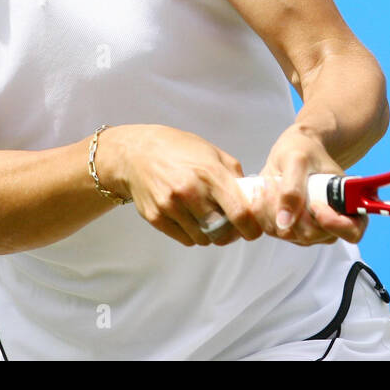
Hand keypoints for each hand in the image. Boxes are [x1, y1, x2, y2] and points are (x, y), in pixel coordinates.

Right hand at [96, 124, 262, 246]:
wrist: (136, 153)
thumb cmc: (179, 150)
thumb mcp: (212, 152)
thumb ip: (234, 175)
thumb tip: (251, 199)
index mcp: (210, 173)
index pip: (239, 212)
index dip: (251, 228)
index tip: (254, 232)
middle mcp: (190, 191)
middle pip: (222, 230)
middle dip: (230, 233)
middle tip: (231, 227)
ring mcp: (171, 206)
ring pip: (203, 238)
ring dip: (210, 234)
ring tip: (207, 219)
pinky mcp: (156, 217)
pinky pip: (185, 239)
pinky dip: (193, 234)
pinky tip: (190, 219)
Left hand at [256, 124, 365, 245]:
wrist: (291, 151)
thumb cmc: (304, 152)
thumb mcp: (298, 161)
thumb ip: (293, 189)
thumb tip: (285, 221)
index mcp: (348, 206)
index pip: (352, 232)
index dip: (333, 223)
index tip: (315, 203)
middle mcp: (329, 224)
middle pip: (310, 235)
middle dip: (290, 208)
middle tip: (281, 181)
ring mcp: (307, 230)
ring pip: (285, 233)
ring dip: (271, 206)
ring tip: (272, 181)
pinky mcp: (285, 229)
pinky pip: (268, 230)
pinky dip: (260, 211)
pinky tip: (263, 192)